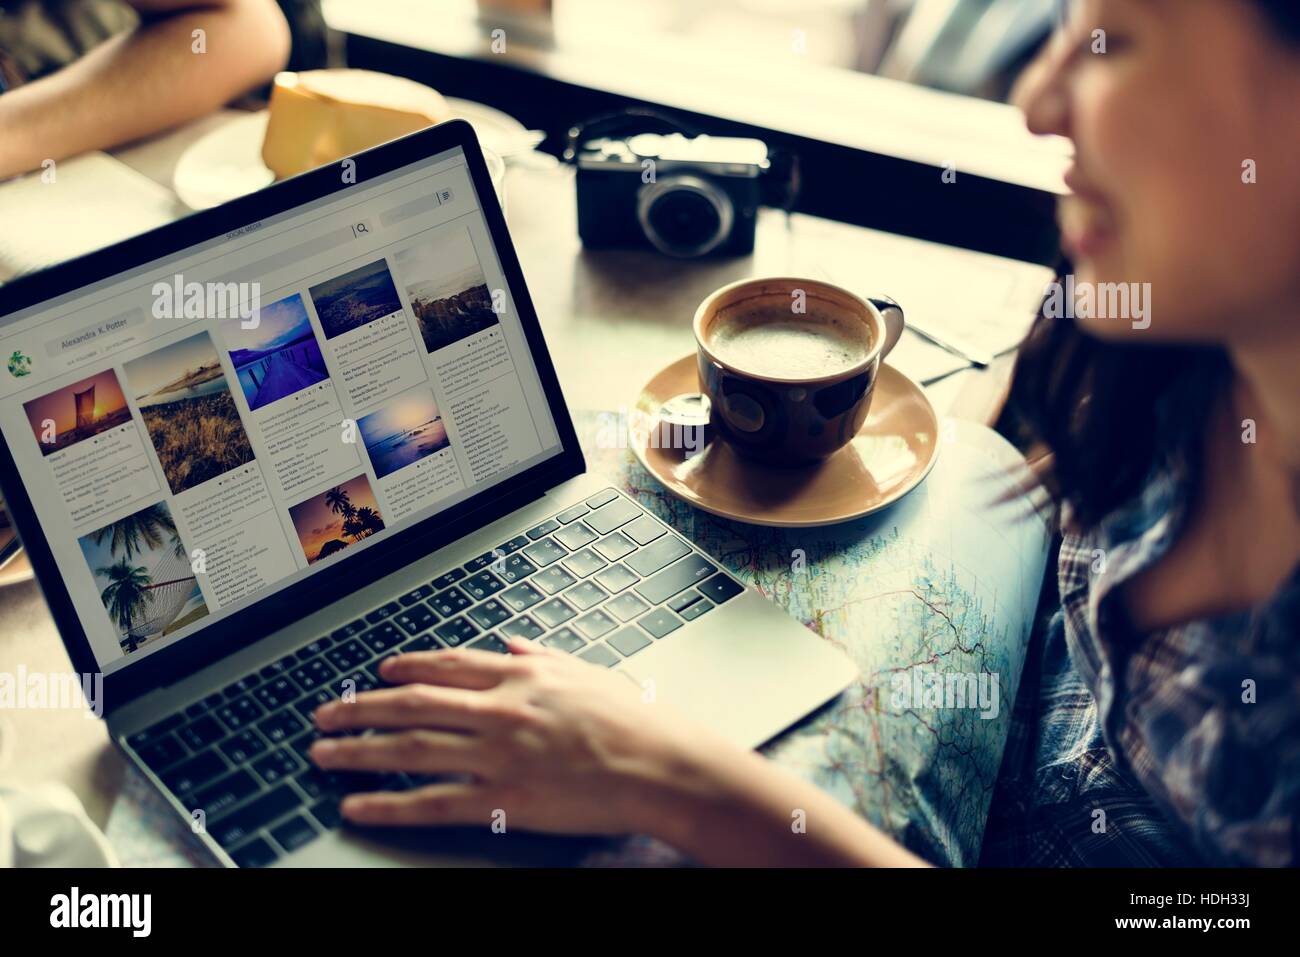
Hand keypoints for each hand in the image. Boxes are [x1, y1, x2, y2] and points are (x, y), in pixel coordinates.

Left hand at [309, 640, 714, 836]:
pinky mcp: (502, 799)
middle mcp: (499, 709)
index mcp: (519, 676)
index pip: (446, 666)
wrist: (660, 764)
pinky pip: (432, 801)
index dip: (406, 668)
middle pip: (413, 705)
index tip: (379, 672)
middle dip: (361, 708)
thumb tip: (512, 645)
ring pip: (411, 749)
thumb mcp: (586, 672)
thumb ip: (542, 657)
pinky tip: (358, 805)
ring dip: (359, 750)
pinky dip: (388, 804)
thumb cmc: (633, 719)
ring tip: (324, 754)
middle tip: (325, 714)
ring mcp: (497, 754)